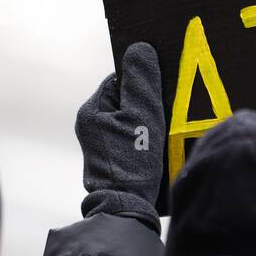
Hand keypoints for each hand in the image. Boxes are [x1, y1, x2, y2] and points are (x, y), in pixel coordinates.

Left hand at [75, 42, 164, 231]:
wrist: (126, 208)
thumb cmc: (132, 161)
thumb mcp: (142, 115)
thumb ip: (141, 81)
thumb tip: (139, 48)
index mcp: (91, 110)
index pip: (119, 80)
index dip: (142, 82)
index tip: (160, 91)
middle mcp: (90, 126)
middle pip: (125, 100)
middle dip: (146, 104)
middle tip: (164, 113)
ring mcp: (99, 144)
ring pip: (129, 120)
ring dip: (147, 123)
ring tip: (161, 133)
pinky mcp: (111, 160)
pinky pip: (130, 138)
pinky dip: (144, 140)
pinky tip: (156, 149)